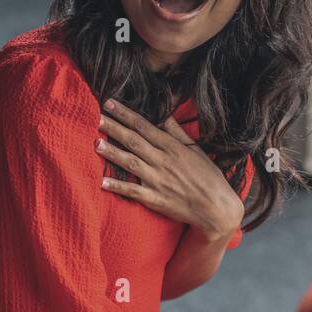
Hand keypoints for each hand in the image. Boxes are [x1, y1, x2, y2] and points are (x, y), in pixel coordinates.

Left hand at [96, 98, 243, 241]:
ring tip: (96, 143)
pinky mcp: (155, 199)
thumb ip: (177, 132)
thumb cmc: (208, 177)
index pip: (144, 126)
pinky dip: (118, 187)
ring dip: (112, 153)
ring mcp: (158, 180)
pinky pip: (133, 191)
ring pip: (130, 162)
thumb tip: (164, 114)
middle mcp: (163, 161)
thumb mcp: (196, 150)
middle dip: (114, 128)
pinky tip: (103, 182)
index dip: (126, 114)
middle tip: (96, 117)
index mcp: (173, 147)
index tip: (110, 104)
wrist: (216, 207)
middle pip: (134, 141)